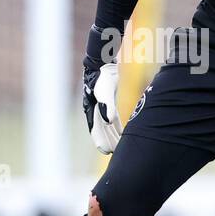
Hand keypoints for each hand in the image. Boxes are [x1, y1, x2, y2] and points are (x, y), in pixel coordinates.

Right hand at [83, 25, 121, 152]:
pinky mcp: (108, 102)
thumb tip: (109, 121)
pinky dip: (117, 126)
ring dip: (113, 135)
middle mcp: (95, 109)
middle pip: (101, 129)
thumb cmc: (102, 77)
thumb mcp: (105, 90)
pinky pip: (113, 118)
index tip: (106, 151)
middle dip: (107, 140)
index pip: (95, 129)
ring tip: (118, 146)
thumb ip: (107, 105)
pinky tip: (123, 133)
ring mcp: (101, 106)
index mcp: (91, 108)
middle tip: (114, 152)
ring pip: (107, 125)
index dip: (100, 140)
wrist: (102, 63)